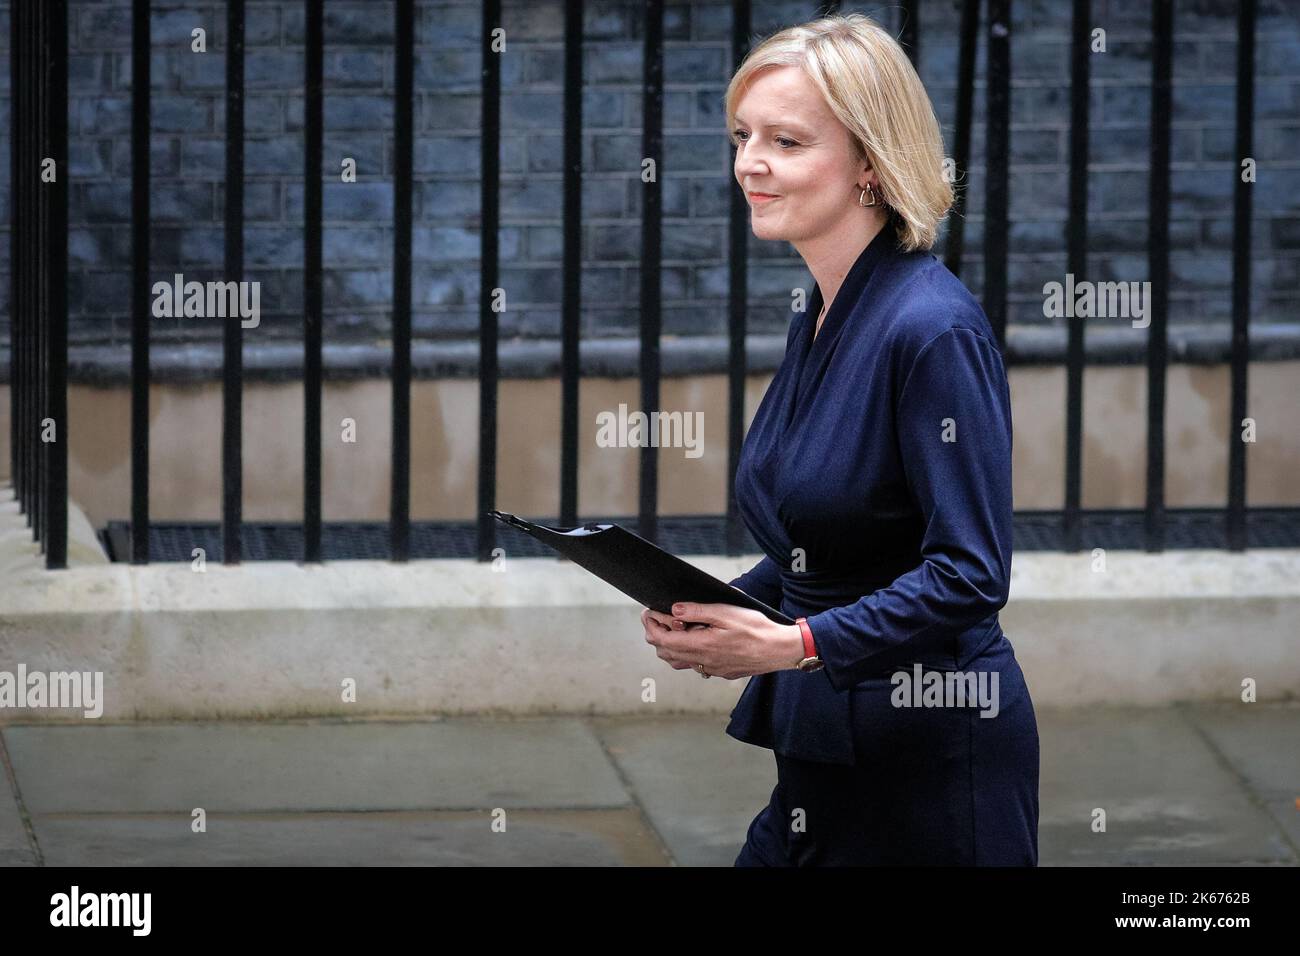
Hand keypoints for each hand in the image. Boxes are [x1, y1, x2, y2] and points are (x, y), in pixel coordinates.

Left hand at [641, 602, 805, 679]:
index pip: (662, 640)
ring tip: (674, 629)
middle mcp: (703, 662)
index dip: (651, 626)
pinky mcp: (721, 672)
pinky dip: (686, 654)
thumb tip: (674, 610)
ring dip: (669, 647)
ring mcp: (712, 669)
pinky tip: (695, 641)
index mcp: (701, 646)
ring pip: (679, 663)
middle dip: (656, 635)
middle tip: (657, 618)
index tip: (648, 613)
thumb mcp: (725, 612)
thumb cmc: (757, 629)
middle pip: (666, 653)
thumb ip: (697, 612)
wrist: (780, 649)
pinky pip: (695, 666)